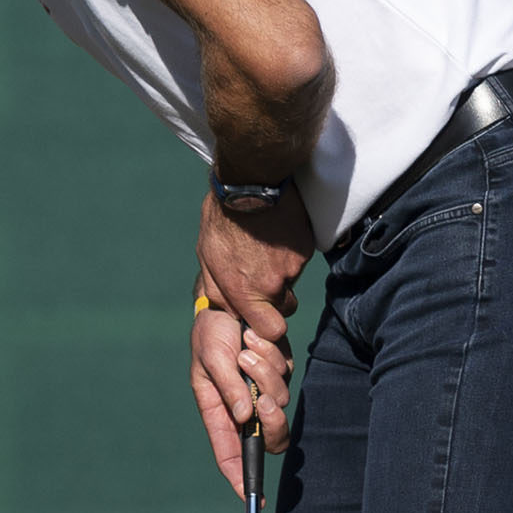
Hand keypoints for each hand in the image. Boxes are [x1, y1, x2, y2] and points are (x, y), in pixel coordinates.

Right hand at [192, 307, 291, 485]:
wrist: (232, 297)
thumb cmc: (213, 329)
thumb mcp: (212, 356)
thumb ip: (228, 386)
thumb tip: (243, 416)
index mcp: (218, 409)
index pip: (230, 454)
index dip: (241, 477)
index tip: (253, 498)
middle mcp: (241, 404)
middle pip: (269, 435)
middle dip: (271, 421)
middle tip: (263, 400)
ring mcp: (261, 389)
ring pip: (280, 401)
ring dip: (266, 372)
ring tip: (247, 344)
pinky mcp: (278, 371)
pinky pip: (288, 374)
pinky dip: (275, 355)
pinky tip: (256, 336)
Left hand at [196, 183, 312, 344]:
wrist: (250, 181)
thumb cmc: (222, 218)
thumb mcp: (207, 255)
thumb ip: (217, 288)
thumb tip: (227, 309)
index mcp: (245, 292)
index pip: (272, 331)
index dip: (268, 325)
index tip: (262, 314)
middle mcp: (273, 284)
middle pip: (286, 307)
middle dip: (277, 297)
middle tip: (263, 274)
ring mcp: (293, 266)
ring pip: (291, 279)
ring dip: (281, 267)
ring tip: (265, 242)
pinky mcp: (306, 248)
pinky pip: (300, 257)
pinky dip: (290, 248)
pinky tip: (276, 230)